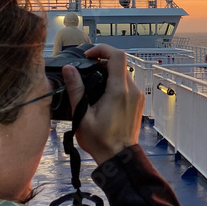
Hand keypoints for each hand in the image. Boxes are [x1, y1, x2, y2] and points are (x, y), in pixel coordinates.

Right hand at [61, 44, 143, 163]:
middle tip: (85, 70)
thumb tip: (69, 69)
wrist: (119, 156)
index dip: (102, 49)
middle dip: (102, 62)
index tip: (88, 55)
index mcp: (119, 90)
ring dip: (108, 73)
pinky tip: (101, 94)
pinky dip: (114, 82)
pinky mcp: (138, 102)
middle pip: (120, 64)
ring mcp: (137, 96)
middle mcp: (132, 90)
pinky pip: (127, 84)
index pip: (117, 56)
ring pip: (123, 74)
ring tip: (91, 83)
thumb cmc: (100, 140)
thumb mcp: (82, 115)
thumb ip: (76, 89)